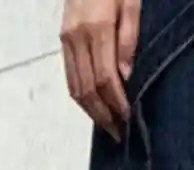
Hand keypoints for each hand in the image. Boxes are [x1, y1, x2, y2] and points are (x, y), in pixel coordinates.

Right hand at [61, 0, 140, 141]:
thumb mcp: (131, 3)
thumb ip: (129, 38)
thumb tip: (126, 76)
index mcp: (97, 28)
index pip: (105, 77)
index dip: (116, 102)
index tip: (128, 118)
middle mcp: (77, 37)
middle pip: (87, 87)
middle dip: (103, 114)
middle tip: (118, 133)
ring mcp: (66, 39)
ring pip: (75, 85)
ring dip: (91, 111)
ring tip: (107, 126)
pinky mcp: (62, 39)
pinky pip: (70, 75)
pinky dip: (81, 96)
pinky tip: (94, 107)